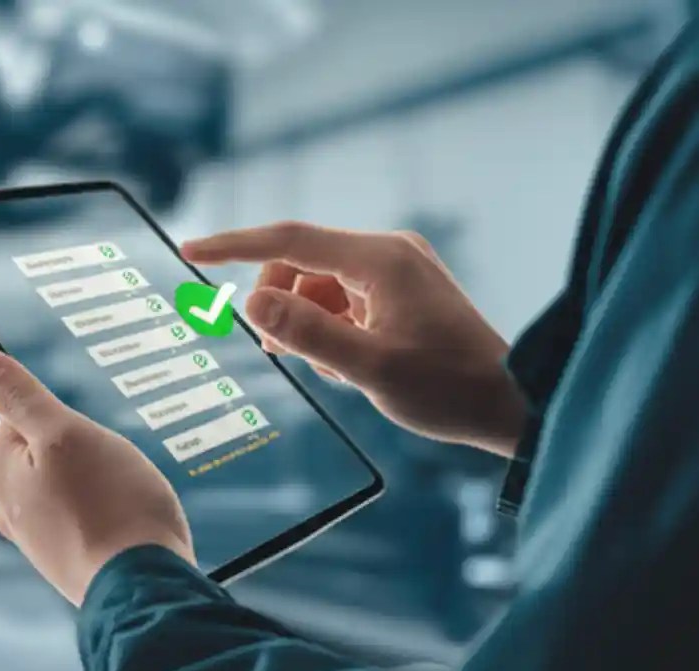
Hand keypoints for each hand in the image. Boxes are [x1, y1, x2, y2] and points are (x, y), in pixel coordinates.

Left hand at [0, 349, 195, 605]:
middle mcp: (7, 506)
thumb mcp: (65, 434)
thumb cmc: (110, 504)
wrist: (145, 585)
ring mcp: (37, 538)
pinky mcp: (68, 558)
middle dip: (84, 448)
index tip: (87, 437)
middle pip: (48, 447)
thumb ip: (21, 397)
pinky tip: (125, 521)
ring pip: (70, 482)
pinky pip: (85, 515)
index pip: (23, 411)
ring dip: (99, 480)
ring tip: (121, 496)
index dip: (64, 416)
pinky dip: (106, 510)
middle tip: (110, 466)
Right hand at [182, 222, 526, 456]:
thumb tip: (251, 302)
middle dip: (280, 304)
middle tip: (279, 352)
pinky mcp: (401, 291)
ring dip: (307, 321)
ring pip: (319, 285)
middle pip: (301, 263)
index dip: (234, 247)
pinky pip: (344, 299)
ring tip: (328, 366)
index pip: (289, 240)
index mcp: (380, 259)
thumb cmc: (447, 388)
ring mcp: (397, 270)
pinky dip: (332, 327)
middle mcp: (388, 252)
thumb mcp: (369, 368)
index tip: (189, 251)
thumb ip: (308, 333)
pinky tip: (349, 363)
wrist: (509, 402)